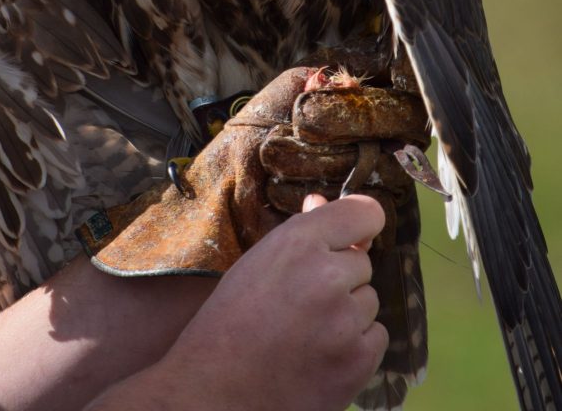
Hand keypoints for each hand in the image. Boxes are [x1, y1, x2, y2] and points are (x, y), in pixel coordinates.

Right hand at [90, 194, 387, 410]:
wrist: (217, 389)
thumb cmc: (230, 319)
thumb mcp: (259, 261)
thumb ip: (299, 233)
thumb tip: (322, 203)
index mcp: (300, 241)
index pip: (365, 214)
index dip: (361, 224)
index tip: (354, 235)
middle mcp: (328, 274)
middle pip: (363, 264)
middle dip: (340, 278)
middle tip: (303, 300)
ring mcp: (347, 320)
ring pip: (369, 301)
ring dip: (348, 312)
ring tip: (307, 330)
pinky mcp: (359, 361)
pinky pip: (376, 337)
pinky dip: (356, 345)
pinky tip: (321, 352)